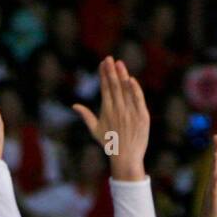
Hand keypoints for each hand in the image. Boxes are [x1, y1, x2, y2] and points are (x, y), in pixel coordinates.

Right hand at [72, 56, 149, 180]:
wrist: (126, 159)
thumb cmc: (110, 144)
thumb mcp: (95, 131)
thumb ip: (86, 116)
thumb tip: (74, 105)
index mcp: (106, 111)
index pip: (105, 89)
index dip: (103, 75)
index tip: (102, 63)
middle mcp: (118, 110)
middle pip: (114, 86)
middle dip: (111, 71)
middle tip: (108, 58)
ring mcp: (130, 112)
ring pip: (126, 90)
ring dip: (122, 75)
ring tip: (119, 63)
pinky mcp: (142, 116)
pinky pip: (138, 99)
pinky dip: (135, 89)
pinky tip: (131, 79)